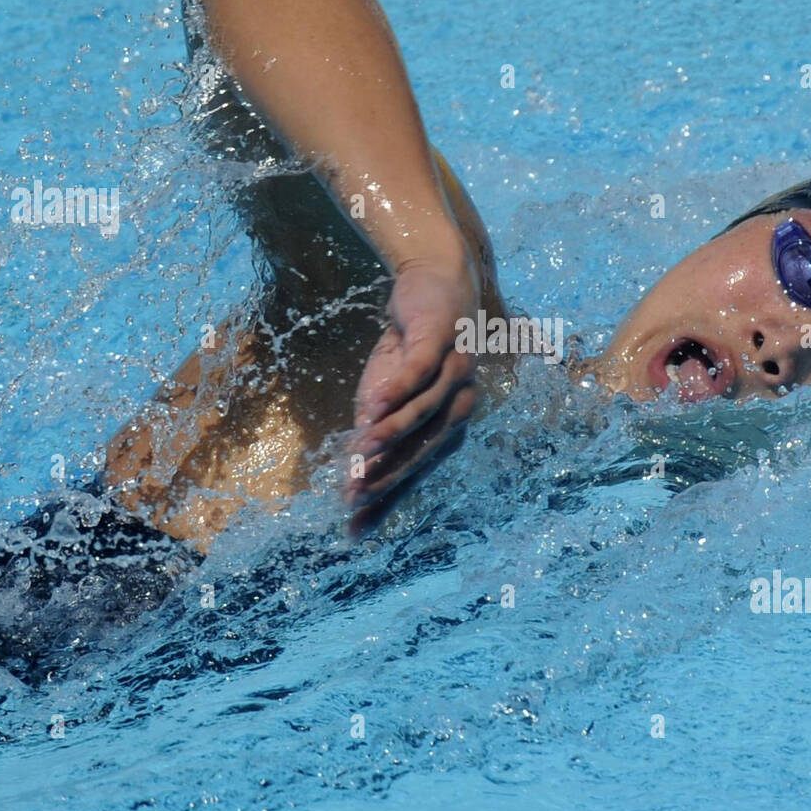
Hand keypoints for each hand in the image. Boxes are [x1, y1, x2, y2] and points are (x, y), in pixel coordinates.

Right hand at [344, 256, 479, 531]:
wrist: (433, 284)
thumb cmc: (409, 350)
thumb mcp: (384, 397)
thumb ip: (372, 434)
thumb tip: (349, 480)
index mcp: (449, 426)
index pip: (416, 470)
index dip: (386, 499)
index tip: (354, 527)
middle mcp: (462, 404)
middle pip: (426, 447)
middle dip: (390, 474)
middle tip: (356, 494)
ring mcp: (457, 369)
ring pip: (425, 410)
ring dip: (392, 433)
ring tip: (360, 453)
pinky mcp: (443, 337)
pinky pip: (421, 370)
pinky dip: (397, 389)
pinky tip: (371, 405)